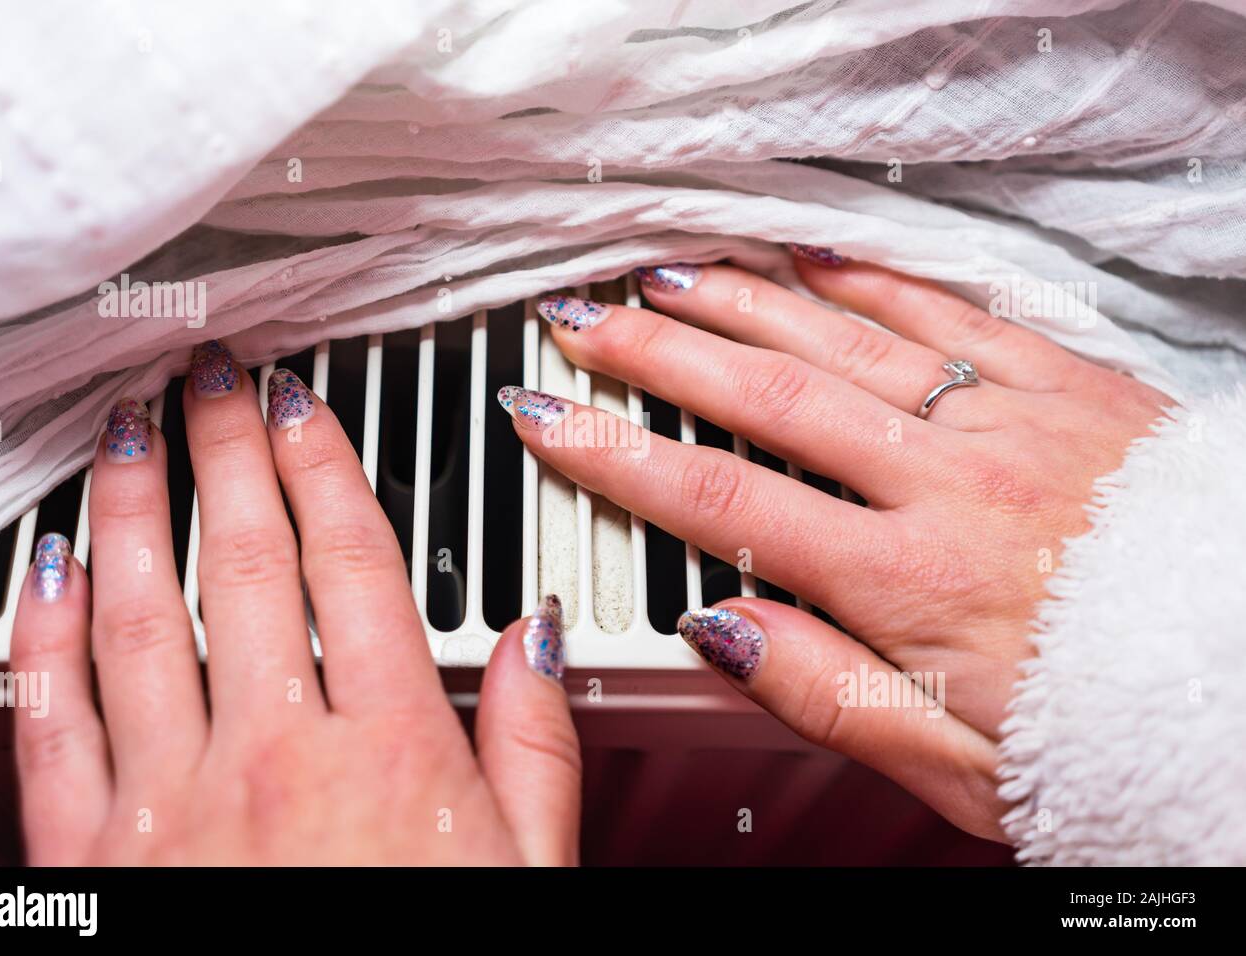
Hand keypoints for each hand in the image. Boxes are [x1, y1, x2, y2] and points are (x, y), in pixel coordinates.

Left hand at [11, 344, 579, 864]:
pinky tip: (50, 564)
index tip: (302, 410)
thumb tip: (537, 638)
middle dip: (227, 453)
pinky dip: (48, 630)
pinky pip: (56, 718)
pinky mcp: (91, 857)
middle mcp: (277, 756)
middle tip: (210, 381)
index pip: (354, 565)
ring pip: (141, 616)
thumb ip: (539, 745)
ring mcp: (174, 802)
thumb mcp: (529, 868)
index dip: (326, 468)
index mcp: (392, 752)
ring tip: (127, 436)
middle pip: (247, 563)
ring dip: (131, 510)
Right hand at [499, 250, 1167, 840]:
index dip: (619, 456)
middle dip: (657, 353)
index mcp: (909, 581)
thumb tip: (718, 629)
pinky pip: (950, 313)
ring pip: (843, 340)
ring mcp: (1008, 424)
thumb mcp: (956, 765)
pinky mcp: (1067, 388)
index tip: (553, 423)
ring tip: (664, 277)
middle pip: (766, 397)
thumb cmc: (1115, 727)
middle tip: (583, 324)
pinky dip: (872, 281)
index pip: (723, 501)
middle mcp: (948, 484)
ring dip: (740, 302)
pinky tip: (814, 262)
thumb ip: (826, 693)